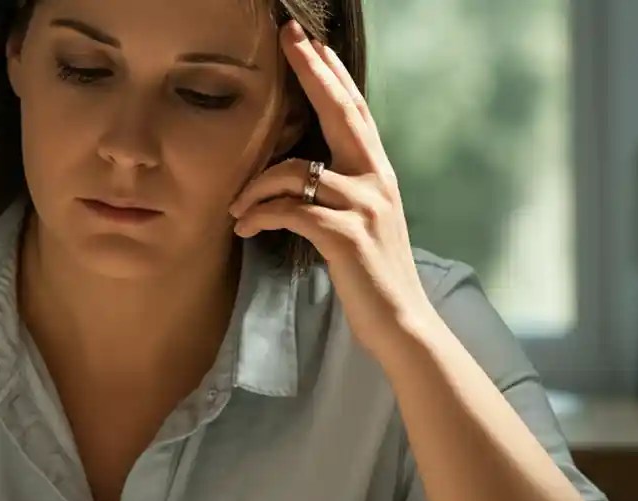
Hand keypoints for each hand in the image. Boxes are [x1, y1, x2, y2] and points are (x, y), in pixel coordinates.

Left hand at [229, 21, 437, 362]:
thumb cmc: (370, 276)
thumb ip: (339, 191)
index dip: (332, 74)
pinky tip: (245, 229)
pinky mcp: (346, 235)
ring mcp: (364, 206)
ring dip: (255, 188)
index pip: (354, 111)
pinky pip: (289, 209)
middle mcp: (376, 181)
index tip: (309, 42)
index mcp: (378, 174)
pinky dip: (259, 215)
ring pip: (294, 171)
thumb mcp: (359, 223)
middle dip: (312, 73)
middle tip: (288, 40)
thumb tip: (301, 169)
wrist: (400, 324)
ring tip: (237, 211)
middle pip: (341, 113)